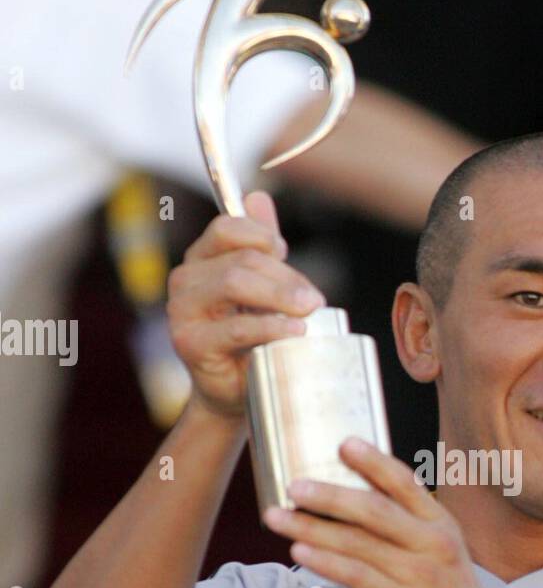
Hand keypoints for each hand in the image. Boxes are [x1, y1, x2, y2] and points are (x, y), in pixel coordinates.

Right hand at [167, 191, 324, 418]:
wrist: (236, 390)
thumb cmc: (250, 337)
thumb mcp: (261, 286)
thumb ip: (260, 245)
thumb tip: (258, 196)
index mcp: (200, 260)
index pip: (226, 228)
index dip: (261, 235)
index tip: (285, 253)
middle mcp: (184, 281)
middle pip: (240, 260)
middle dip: (285, 276)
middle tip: (314, 298)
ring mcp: (183, 313)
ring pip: (235, 284)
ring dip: (280, 295)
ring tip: (309, 311)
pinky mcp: (191, 344)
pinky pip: (237, 327)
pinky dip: (272, 327)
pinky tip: (296, 331)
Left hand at [262, 439, 512, 587]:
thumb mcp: (442, 551)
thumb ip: (407, 526)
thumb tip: (356, 502)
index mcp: (440, 524)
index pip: (405, 483)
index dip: (374, 461)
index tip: (344, 443)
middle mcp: (431, 544)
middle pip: (373, 510)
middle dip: (329, 495)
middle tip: (294, 486)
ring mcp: (417, 575)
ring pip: (357, 543)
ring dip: (312, 528)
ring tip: (278, 518)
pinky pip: (356, 577)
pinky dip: (325, 562)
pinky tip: (301, 553)